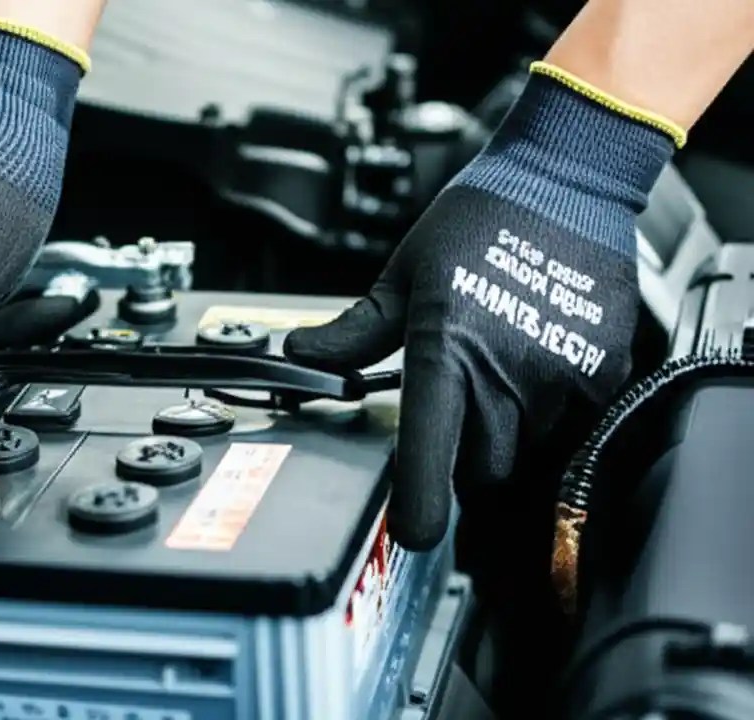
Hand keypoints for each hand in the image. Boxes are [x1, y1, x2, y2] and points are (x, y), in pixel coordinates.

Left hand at [284, 70, 674, 550]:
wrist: (566, 180)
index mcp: (447, 350)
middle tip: (454, 408)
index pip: (431, 457)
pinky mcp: (600, 373)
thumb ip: (355, 332)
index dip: (420, 508)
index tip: (412, 531)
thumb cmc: (478, 219)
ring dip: (504, 432)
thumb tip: (300, 353)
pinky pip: (568, 425)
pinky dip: (548, 412)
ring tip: (497, 370)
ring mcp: (560, 377)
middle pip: (480, 469)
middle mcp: (506, 374)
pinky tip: (534, 363)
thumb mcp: (403, 275)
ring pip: (523, 450)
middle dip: (460, 455)